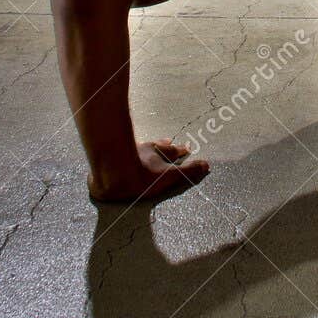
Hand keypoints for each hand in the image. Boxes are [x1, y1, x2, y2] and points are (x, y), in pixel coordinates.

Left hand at [89, 140, 209, 203]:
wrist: (110, 174)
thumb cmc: (141, 175)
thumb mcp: (168, 175)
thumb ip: (187, 171)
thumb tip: (207, 164)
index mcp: (156, 152)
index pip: (171, 151)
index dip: (180, 151)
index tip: (186, 148)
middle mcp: (141, 149)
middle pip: (155, 146)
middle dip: (163, 146)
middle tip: (168, 142)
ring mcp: (125, 153)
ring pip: (138, 148)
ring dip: (144, 149)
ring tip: (148, 148)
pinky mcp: (110, 161)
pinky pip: (120, 155)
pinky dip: (124, 155)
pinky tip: (121, 159)